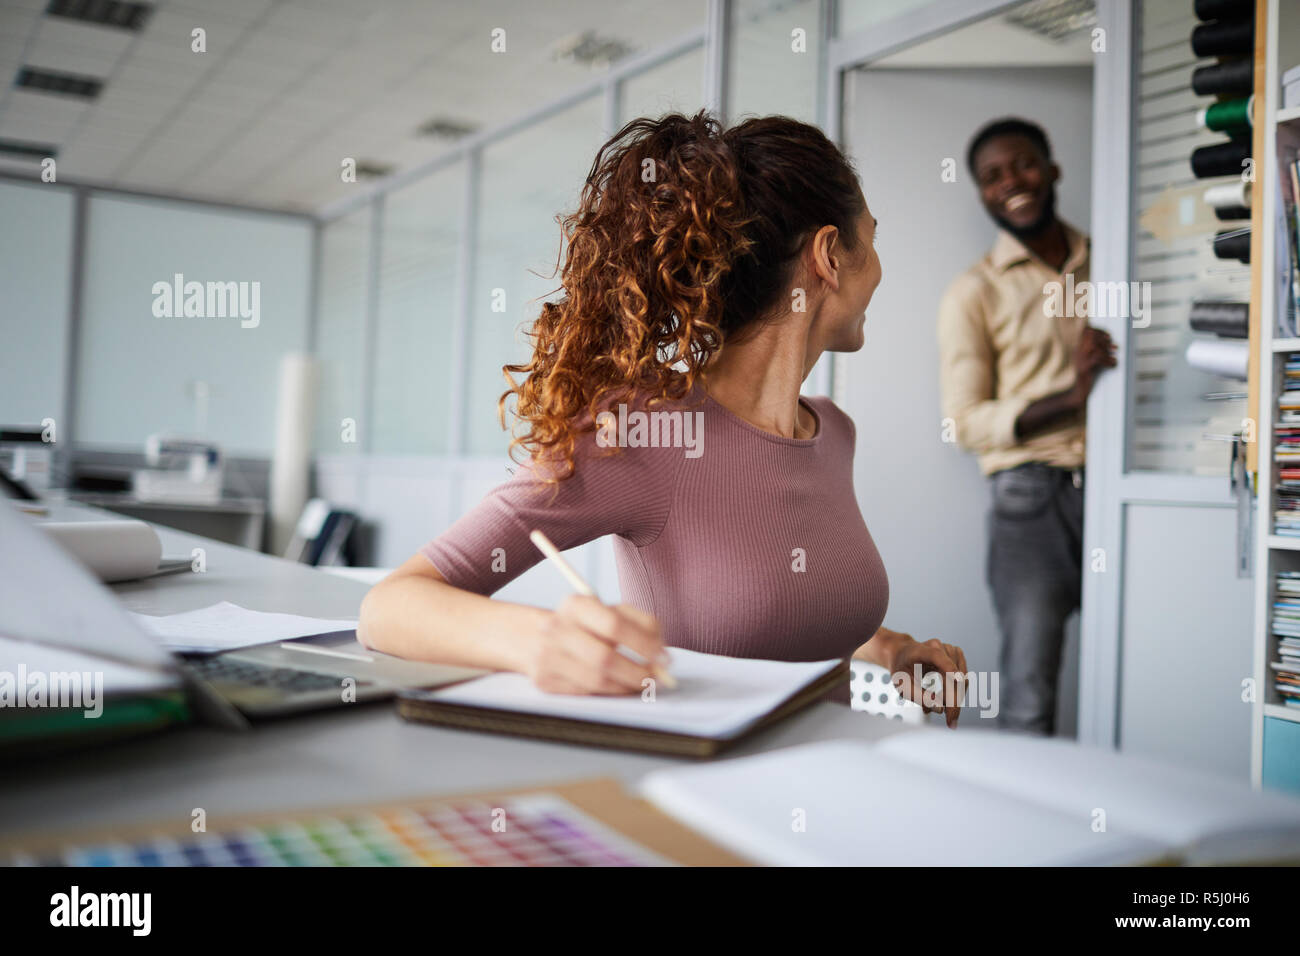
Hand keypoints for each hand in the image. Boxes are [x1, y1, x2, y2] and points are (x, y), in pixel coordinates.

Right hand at [526, 594, 667, 694]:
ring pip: (597, 680)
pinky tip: (620, 686)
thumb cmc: (584, 624)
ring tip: (642, 683)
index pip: (614, 625)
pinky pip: (586, 692)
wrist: (535, 637)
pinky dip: (610, 692)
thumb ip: (642, 625)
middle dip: (638, 672)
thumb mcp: (609, 611)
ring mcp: (547, 656)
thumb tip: (663, 657)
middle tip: (657, 678)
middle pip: (605, 658)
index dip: (644, 645)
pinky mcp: (545, 680)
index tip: (663, 658)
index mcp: (576, 605)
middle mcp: (556, 629)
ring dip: (627, 686)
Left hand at [889, 637, 968, 728]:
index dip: (949, 669)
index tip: (957, 684)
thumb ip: (919, 697)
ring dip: (955, 698)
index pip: (938, 657)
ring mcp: (951, 651)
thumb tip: (940, 709)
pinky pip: (963, 679)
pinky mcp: (958, 657)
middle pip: (954, 676)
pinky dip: (956, 692)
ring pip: (962, 680)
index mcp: (922, 650)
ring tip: (938, 707)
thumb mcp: (902, 686)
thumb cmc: (901, 668)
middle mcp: (939, 647)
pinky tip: (943, 699)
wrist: (902, 654)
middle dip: (954, 701)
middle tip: (950, 721)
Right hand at [1070, 326, 1117, 403]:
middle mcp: (1077, 352)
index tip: (1109, 337)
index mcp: (1078, 348)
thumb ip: (1098, 352)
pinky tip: (1113, 364)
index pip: (1086, 331)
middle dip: (1104, 339)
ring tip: (1114, 357)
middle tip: (1113, 347)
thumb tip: (1113, 345)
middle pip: (1089, 336)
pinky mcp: (1084, 369)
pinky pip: (1097, 359)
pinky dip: (1108, 360)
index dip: (1099, 331)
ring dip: (1107, 351)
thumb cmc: (1087, 377)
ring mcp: (1080, 360)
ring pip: (1094, 347)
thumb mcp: (1091, 361)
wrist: (1078, 392)